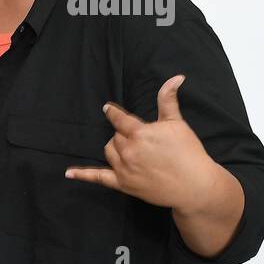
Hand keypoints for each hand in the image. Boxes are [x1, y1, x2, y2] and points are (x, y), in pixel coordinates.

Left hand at [64, 75, 223, 210]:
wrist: (195, 185)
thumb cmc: (188, 153)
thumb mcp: (177, 123)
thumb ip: (168, 100)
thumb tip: (175, 77)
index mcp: (139, 133)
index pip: (119, 119)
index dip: (113, 113)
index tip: (107, 108)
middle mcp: (128, 151)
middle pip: (115, 136)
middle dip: (125, 135)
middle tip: (142, 140)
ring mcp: (123, 169)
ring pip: (108, 151)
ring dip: (115, 148)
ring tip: (132, 150)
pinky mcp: (123, 184)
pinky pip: (98, 178)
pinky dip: (82, 175)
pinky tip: (68, 173)